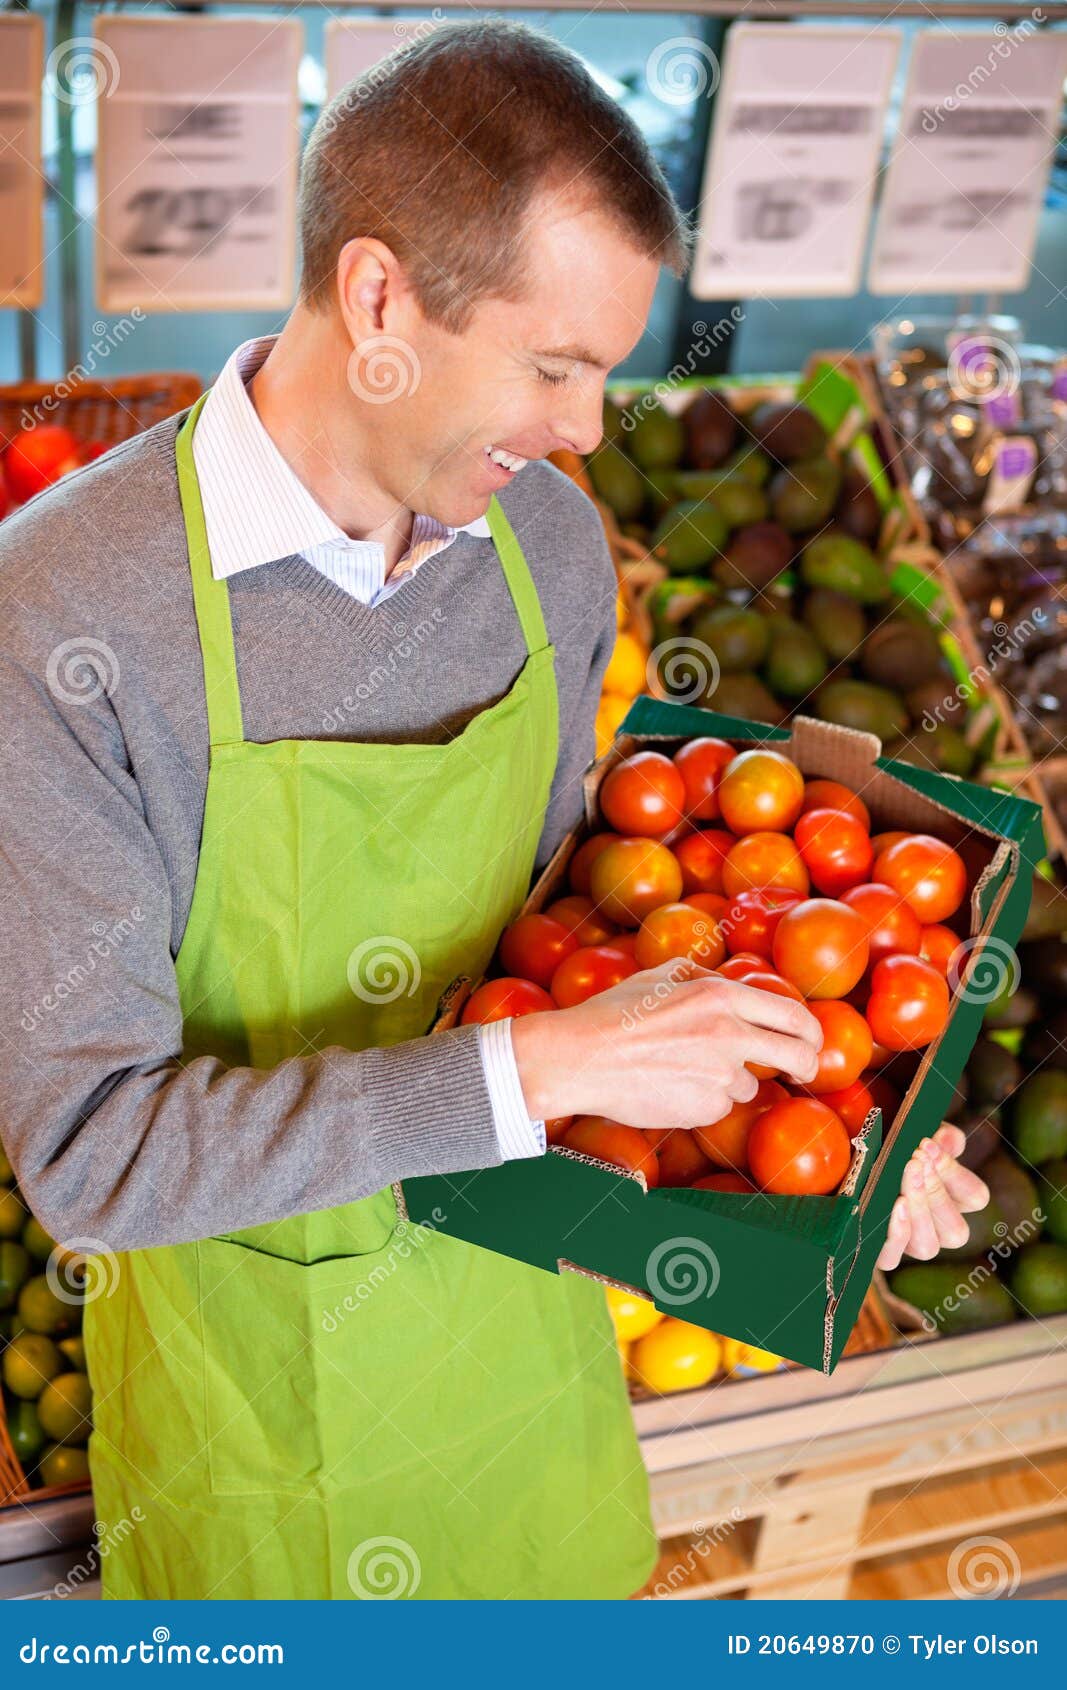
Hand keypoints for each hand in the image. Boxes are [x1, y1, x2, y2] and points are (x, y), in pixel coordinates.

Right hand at [511, 957, 822, 1130]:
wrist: (581, 1058)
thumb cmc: (614, 1014)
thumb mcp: (659, 976)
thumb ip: (703, 976)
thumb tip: (732, 983)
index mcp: (722, 996)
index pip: (793, 1014)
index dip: (810, 1031)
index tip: (811, 1041)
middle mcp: (730, 1035)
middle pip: (797, 1056)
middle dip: (806, 1065)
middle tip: (801, 1071)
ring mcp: (720, 1076)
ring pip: (746, 1084)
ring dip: (728, 1081)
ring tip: (682, 1071)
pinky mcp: (705, 1108)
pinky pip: (717, 1106)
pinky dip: (701, 1100)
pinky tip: (669, 1088)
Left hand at [876, 1123, 989, 1269]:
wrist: (850, 1153)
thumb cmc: (892, 1140)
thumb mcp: (918, 1130)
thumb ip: (940, 1135)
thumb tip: (944, 1139)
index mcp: (956, 1198)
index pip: (975, 1197)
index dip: (953, 1173)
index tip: (926, 1145)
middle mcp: (938, 1228)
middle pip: (955, 1229)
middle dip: (934, 1192)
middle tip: (914, 1161)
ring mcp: (910, 1244)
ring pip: (927, 1246)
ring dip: (918, 1212)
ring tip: (904, 1186)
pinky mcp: (880, 1252)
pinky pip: (891, 1258)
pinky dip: (895, 1236)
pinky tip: (893, 1208)